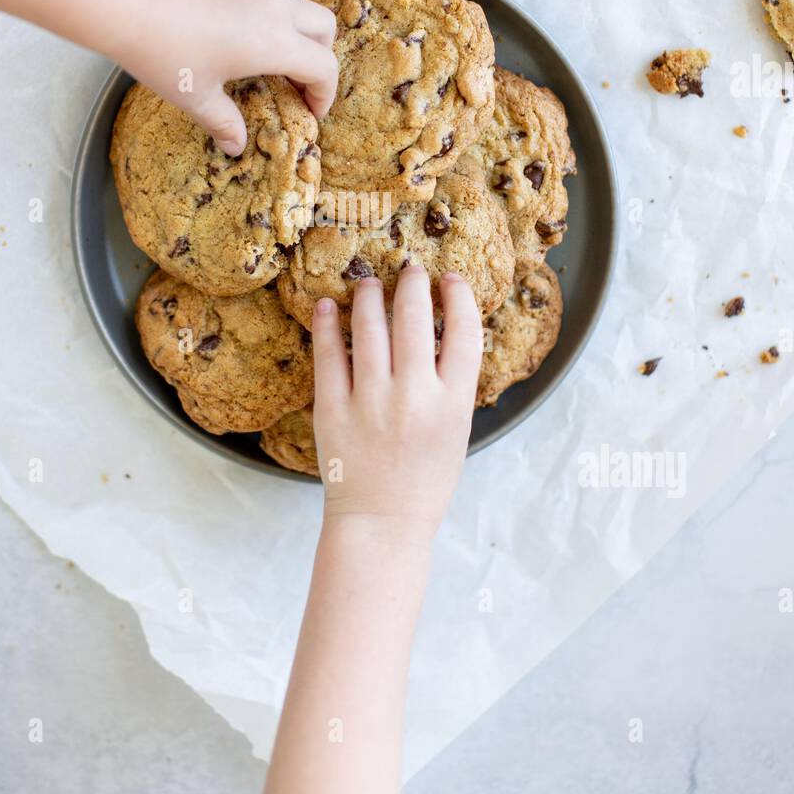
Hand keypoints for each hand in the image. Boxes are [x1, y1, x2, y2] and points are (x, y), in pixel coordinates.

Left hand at [104, 0, 336, 154]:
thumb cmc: (161, 50)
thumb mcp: (195, 95)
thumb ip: (223, 122)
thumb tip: (235, 145)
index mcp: (274, 42)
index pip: (323, 66)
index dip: (324, 93)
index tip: (311, 111)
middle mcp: (273, 8)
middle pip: (323, 26)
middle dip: (321, 55)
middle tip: (297, 81)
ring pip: (298, 0)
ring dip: (298, 28)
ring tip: (272, 53)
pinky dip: (272, 10)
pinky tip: (239, 29)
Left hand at [311, 267, 481, 535]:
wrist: (381, 523)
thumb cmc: (424, 480)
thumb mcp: (455, 432)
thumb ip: (451, 385)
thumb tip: (442, 330)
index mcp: (452, 403)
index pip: (464, 331)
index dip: (459, 297)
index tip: (450, 280)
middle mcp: (413, 396)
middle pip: (415, 318)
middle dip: (413, 284)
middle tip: (409, 271)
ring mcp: (370, 401)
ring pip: (370, 327)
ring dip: (370, 296)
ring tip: (369, 283)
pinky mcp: (333, 409)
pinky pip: (329, 355)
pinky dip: (329, 325)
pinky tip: (329, 307)